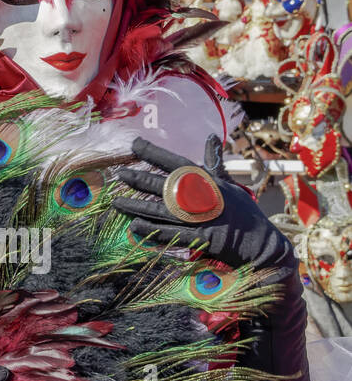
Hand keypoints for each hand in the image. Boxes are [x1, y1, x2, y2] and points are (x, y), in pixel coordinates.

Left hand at [114, 136, 292, 269]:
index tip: (134, 144)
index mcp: (209, 181)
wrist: (263, 245)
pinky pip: (172, 234)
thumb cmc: (243, 212)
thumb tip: (211, 136)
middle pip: (166, 186)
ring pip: (163, 211)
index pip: (177, 163)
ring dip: (138, 206)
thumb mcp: (228, 183)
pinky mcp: (203, 240)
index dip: (155, 153)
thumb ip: (214, 161)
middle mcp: (204, 197)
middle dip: (140, 180)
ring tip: (116, 203)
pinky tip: (134, 226)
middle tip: (119, 174)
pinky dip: (153, 230)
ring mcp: (203, 220)